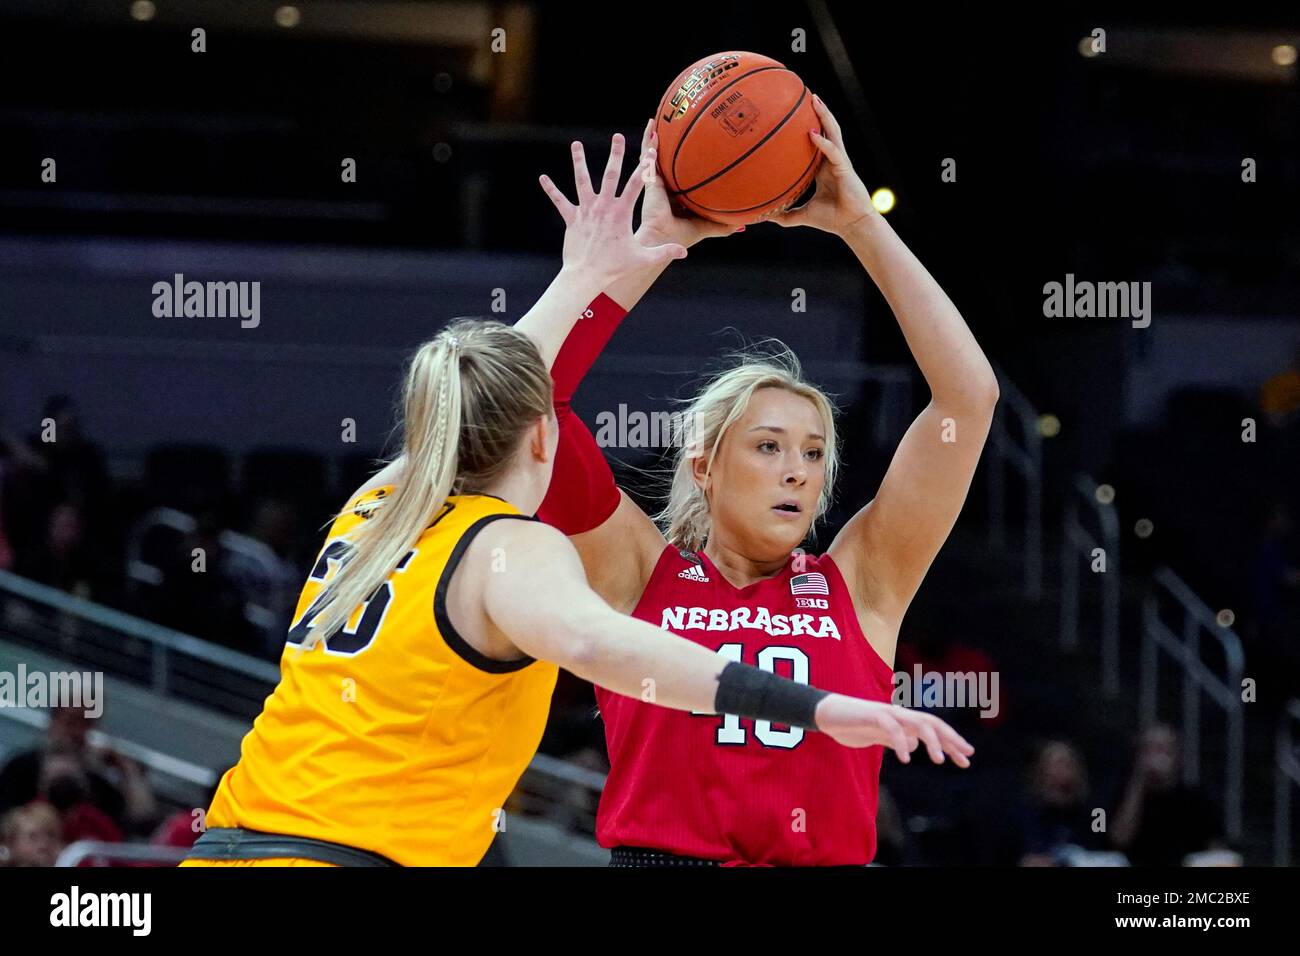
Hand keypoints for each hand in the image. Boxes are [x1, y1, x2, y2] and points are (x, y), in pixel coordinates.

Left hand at [538, 133, 687, 285]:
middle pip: (610, 174)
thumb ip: (663, 252)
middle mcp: (603, 206)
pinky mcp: (571, 218)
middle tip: (618, 136)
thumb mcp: (642, 259)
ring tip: (576, 144)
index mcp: (621, 212)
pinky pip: (560, 201)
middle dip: (615, 154)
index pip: (637, 185)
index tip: (651, 151)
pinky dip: (551, 189)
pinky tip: (543, 178)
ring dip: (579, 161)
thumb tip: (684, 252)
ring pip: (582, 180)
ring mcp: (586, 211)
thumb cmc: (614, 267)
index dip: (645, 167)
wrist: (586, 275)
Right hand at [633, 117, 742, 248]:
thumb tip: (744, 226)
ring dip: (652, 138)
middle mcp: (665, 188)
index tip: (689, 146)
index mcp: (675, 196)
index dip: (680, 162)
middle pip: (664, 161)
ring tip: (654, 121)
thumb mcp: (706, 227)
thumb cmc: (682, 237)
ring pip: (652, 156)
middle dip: (664, 145)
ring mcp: (655, 184)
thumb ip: (722, 226)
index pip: (678, 175)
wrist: (665, 241)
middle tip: (669, 126)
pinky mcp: (650, 182)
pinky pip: (648, 159)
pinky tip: (652, 130)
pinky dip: (649, 144)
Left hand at [769, 93, 880, 236]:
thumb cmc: (832, 219)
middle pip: (826, 129)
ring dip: (824, 116)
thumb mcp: (803, 215)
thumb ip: (785, 215)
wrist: (852, 226)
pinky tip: (812, 133)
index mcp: (823, 168)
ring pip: (833, 133)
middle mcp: (832, 160)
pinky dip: (822, 142)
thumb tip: (765, 217)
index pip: (816, 141)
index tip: (796, 113)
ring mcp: (840, 162)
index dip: (809, 126)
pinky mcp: (845, 168)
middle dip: (818, 112)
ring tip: (815, 100)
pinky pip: (832, 152)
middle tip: (805, 95)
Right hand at [814, 695, 974, 765]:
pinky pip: (891, 727)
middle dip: (951, 739)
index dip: (951, 741)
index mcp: (902, 719)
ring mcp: (887, 712)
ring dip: (931, 741)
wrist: (827, 713)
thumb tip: (915, 744)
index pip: (933, 728)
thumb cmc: (853, 723)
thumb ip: (897, 739)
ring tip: (939, 760)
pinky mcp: (873, 715)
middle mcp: (899, 713)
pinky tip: (906, 757)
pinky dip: (901, 742)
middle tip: (966, 757)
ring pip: (917, 723)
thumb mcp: (879, 735)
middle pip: (932, 723)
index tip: (967, 757)